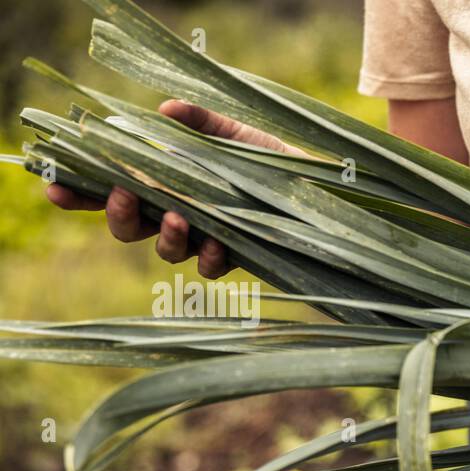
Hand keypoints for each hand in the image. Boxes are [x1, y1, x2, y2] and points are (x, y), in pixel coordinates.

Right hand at [45, 100, 294, 278]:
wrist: (318, 184)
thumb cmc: (269, 156)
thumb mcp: (234, 131)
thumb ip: (200, 121)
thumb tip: (166, 110)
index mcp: (165, 182)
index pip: (113, 189)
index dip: (81, 193)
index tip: (56, 188)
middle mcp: (178, 214)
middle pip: (130, 227)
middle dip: (119, 214)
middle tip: (125, 195)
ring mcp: (204, 237)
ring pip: (166, 250)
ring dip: (165, 236)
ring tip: (177, 217)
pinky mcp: (236, 254)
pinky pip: (211, 266)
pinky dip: (211, 256)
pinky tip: (219, 242)